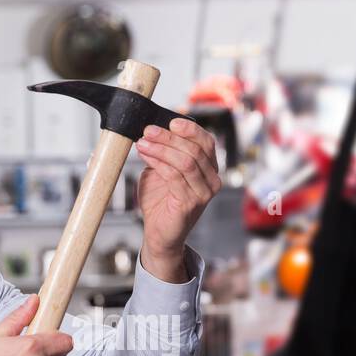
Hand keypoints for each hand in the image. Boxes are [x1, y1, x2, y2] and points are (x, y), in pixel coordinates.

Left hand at [134, 117, 219, 281]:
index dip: (189, 129)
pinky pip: (175, 176)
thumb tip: (152, 131)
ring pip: (185, 161)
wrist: (158, 234)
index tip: (169, 122)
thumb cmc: (161, 202)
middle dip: (169, 137)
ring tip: (143, 143)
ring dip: (161, 148)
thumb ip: (163, 153)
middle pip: (194, 149)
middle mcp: (212, 180)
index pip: (206, 142)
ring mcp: (204, 193)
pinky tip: (146, 156)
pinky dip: (158, 162)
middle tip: (148, 131)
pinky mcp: (191, 203)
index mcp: (209, 169)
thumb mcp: (162, 170)